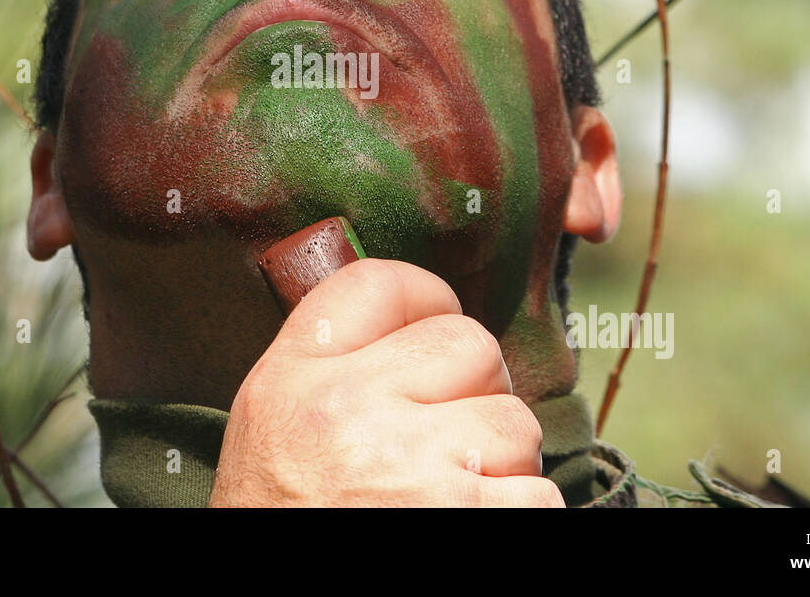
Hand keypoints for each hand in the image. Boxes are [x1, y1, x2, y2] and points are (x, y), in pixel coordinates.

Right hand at [209, 258, 565, 506]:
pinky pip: (538, 497)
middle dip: (476, 390)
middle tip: (451, 439)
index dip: (426, 298)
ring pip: (514, 421)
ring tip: (455, 498)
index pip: (379, 284)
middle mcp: (348, 410)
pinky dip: (520, 516)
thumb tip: (417, 327)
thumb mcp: (272, 428)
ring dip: (502, 464)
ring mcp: (411, 469)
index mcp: (293, 380)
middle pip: (468, 343)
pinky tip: (474, 525)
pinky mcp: (467, 522)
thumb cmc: (278, 520)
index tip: (436, 331)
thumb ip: (329, 369)